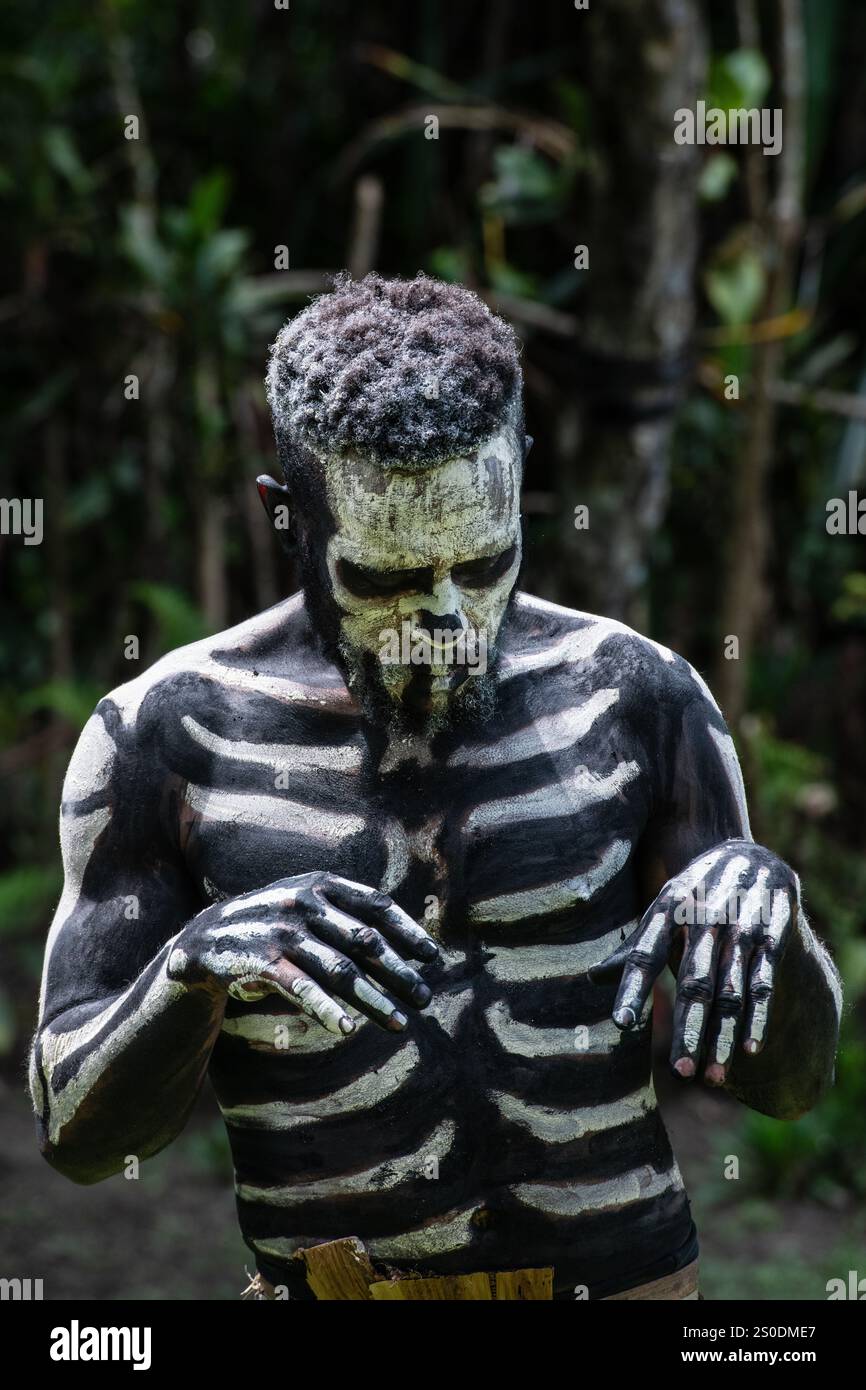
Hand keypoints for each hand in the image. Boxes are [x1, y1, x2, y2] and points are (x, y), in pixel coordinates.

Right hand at [167, 871, 438, 1034]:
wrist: (206, 938)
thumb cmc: (274, 926)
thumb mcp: (308, 907)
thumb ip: (348, 918)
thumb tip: (407, 947)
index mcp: (321, 884)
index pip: (377, 906)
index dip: (408, 932)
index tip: (433, 958)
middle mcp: (304, 902)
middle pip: (365, 941)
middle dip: (399, 972)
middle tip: (424, 999)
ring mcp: (283, 931)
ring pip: (340, 970)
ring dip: (373, 999)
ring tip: (399, 1023)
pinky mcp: (261, 960)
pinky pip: (302, 988)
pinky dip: (326, 1009)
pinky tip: (347, 1029)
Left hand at [589, 841, 796, 1084]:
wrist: (750, 854)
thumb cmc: (694, 894)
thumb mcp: (661, 910)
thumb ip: (633, 947)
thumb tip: (590, 979)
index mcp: (667, 908)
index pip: (645, 952)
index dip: (633, 987)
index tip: (622, 1024)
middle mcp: (703, 914)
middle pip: (694, 980)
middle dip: (689, 1026)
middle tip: (680, 1070)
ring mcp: (741, 924)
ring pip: (731, 988)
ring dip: (724, 1033)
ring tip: (714, 1073)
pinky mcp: (773, 933)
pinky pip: (764, 981)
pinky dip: (758, 1015)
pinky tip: (751, 1048)